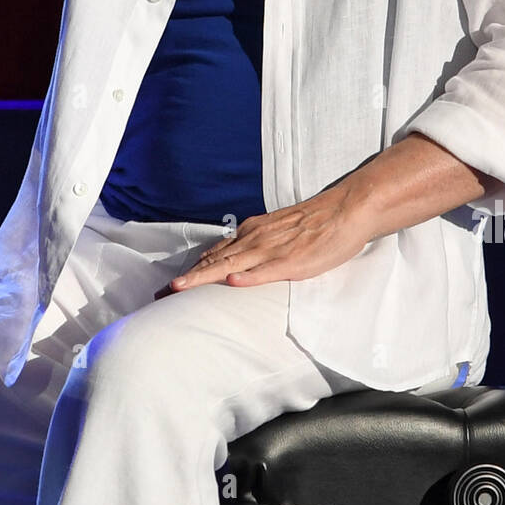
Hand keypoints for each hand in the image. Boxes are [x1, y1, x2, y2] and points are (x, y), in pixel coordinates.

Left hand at [166, 185, 374, 290]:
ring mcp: (273, 249)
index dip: (191, 271)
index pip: (214, 254)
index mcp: (252, 233)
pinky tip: (232, 281)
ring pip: (231, 264)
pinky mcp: (293, 260)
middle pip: (213, 260)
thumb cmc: (315, 224)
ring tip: (180, 289)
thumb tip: (235, 261)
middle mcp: (255, 239)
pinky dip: (248, 275)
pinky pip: (267, 269)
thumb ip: (256, 245)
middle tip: (160, 294)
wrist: (345, 210)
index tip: (169, 287)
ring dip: (203, 277)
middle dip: (186, 278)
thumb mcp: (278, 232)